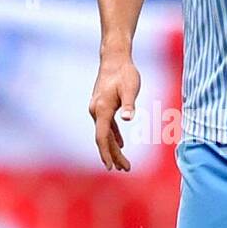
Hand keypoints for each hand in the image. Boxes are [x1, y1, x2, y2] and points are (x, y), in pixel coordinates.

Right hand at [89, 52, 140, 171]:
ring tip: (122, 163)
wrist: (114, 58)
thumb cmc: (125, 73)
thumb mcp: (130, 88)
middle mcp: (96, 111)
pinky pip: (106, 126)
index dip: (106, 153)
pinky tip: (120, 144)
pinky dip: (112, 137)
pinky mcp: (102, 106)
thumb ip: (129, 104)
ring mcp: (97, 109)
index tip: (111, 166)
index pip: (102, 137)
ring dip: (113, 148)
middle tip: (125, 169)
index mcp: (102, 109)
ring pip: (104, 134)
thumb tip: (127, 119)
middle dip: (113, 155)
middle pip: (103, 139)